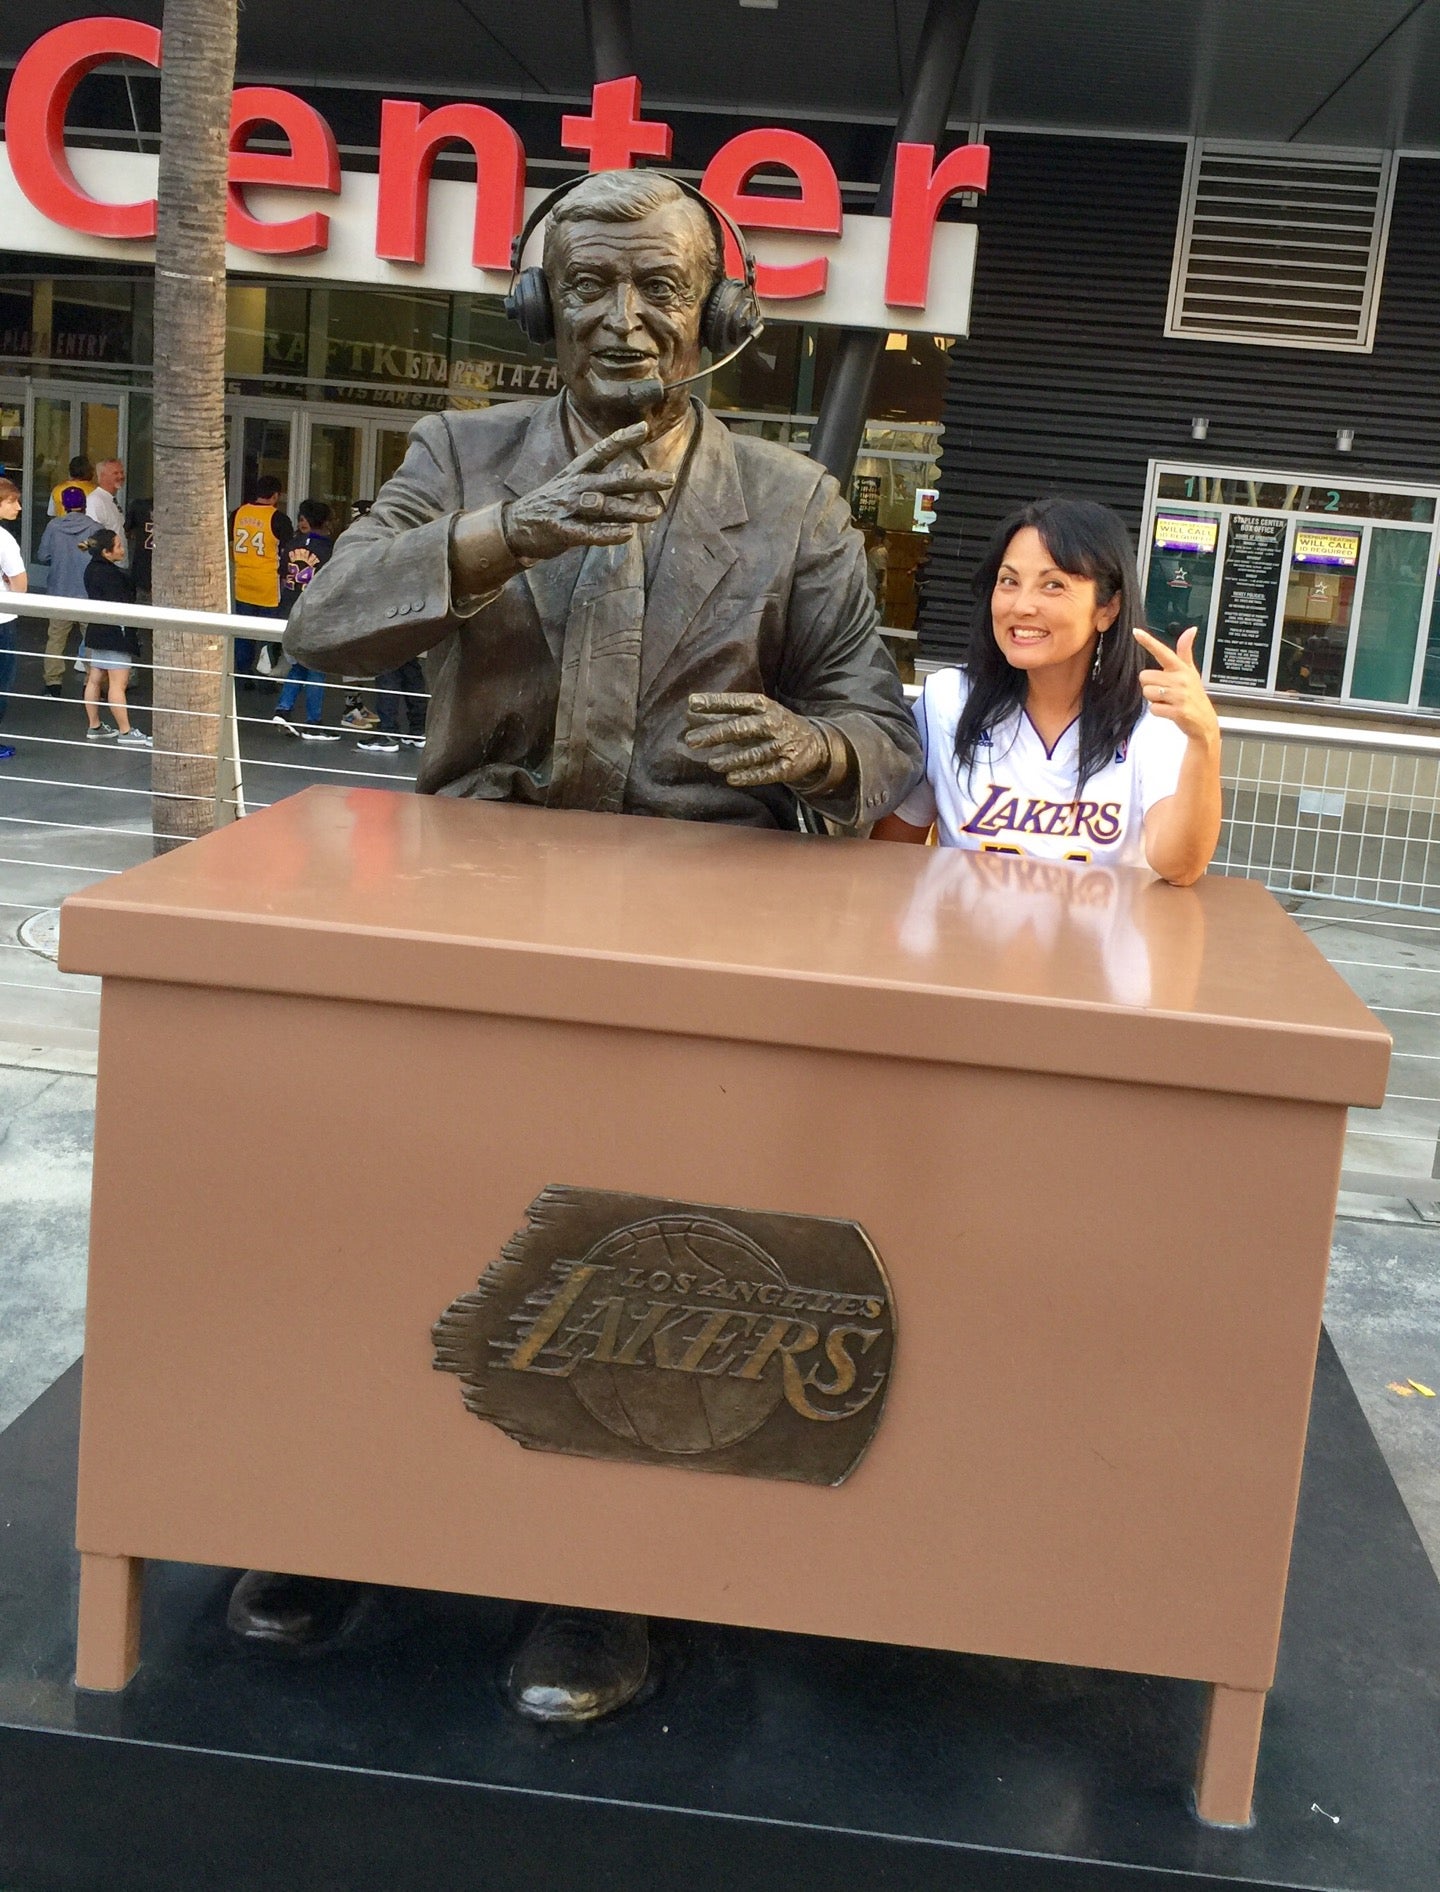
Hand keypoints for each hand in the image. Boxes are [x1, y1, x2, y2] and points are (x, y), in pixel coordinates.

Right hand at [502, 422, 672, 562]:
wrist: (514, 526)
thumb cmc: (552, 505)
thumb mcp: (572, 486)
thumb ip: (603, 486)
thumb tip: (637, 482)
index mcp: (578, 472)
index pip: (602, 450)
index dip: (622, 438)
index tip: (644, 428)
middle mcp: (575, 486)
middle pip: (613, 480)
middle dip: (642, 480)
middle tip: (668, 480)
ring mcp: (568, 508)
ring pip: (604, 506)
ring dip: (630, 509)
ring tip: (654, 513)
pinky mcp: (562, 531)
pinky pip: (589, 532)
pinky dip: (609, 533)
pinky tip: (627, 534)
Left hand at [684, 692, 835, 788]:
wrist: (815, 742)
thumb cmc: (774, 725)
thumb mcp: (754, 715)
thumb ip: (723, 714)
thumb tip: (689, 713)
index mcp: (764, 706)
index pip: (737, 702)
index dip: (715, 702)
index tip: (692, 703)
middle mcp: (773, 723)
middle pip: (742, 728)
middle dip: (716, 733)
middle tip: (691, 740)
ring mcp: (782, 745)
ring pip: (755, 753)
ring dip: (732, 758)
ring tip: (712, 763)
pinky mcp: (788, 766)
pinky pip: (767, 772)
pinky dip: (749, 776)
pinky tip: (731, 779)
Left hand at [1133, 627, 1219, 746]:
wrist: (1204, 721)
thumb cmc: (1194, 695)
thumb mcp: (1191, 671)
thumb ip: (1185, 651)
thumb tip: (1191, 630)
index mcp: (1181, 668)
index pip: (1163, 651)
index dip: (1148, 642)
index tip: (1135, 632)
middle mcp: (1180, 679)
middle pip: (1145, 676)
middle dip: (1150, 686)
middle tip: (1165, 692)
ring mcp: (1179, 695)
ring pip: (1147, 692)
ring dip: (1153, 700)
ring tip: (1168, 702)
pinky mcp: (1178, 711)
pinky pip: (1153, 709)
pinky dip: (1158, 712)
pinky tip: (1169, 711)